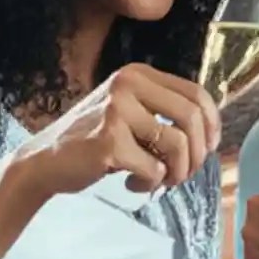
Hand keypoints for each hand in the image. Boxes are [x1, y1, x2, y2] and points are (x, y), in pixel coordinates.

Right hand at [11, 64, 221, 201]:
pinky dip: (151, 184)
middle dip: (198, 154)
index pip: (196, 93)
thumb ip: (165, 113)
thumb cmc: (95, 141)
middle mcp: (128, 84)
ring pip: (177, 145)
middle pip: (192, 117)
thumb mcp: (130, 112)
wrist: (45, 161)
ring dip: (176, 173)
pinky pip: (155, 169)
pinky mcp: (109, 141)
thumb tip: (212, 134)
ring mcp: (117, 110)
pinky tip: (132, 183)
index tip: (209, 148)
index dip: (212, 124)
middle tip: (184, 173)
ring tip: (159, 180)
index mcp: (138, 74)